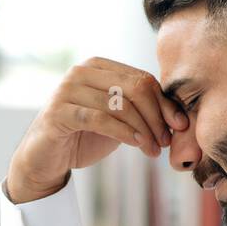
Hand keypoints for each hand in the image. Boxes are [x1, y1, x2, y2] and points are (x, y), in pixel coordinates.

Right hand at [6, 57, 185, 203]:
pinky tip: (137, 145)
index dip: (164, 103)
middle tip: (166, 141)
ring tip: (153, 150)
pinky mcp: (58, 112)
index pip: (142, 79)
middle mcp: (81, 72)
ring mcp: (67, 90)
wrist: (46, 158)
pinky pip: (100, 119)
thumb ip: (141, 111)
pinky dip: (124, 133)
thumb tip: (180, 117)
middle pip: (134, 87)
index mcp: (98, 67)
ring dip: (143, 129)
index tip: (179, 127)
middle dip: (156, 116)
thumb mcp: (118, 121)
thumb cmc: (84, 137)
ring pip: (119, 104)